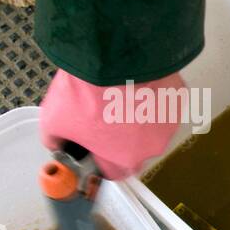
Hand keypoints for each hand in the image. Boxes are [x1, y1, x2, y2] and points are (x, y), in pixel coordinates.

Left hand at [39, 70, 186, 179]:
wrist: (114, 57)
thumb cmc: (87, 93)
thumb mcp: (53, 119)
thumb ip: (55, 139)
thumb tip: (55, 142)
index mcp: (125, 159)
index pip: (114, 172)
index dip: (100, 159)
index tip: (91, 145)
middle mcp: (153, 147)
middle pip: (134, 149)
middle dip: (120, 137)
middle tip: (103, 114)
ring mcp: (169, 123)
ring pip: (150, 127)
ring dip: (137, 117)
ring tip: (119, 96)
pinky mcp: (177, 101)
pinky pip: (161, 106)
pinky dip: (150, 99)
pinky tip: (134, 85)